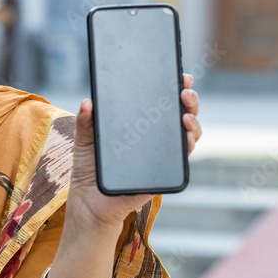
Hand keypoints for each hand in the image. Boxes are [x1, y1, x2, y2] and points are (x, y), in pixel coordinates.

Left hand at [67, 73, 202, 228]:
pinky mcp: (164, 173)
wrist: (90, 202)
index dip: (174, 87)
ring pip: (189, 134)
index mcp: (140, 124)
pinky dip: (188, 146)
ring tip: (185, 116)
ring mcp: (163, 155)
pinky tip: (186, 138)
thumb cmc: (89, 169)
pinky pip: (182, 159)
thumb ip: (86, 123)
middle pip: (182, 114)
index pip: (162, 102)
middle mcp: (155, 138)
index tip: (180, 75)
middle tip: (185, 92)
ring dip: (194, 122)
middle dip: (190, 100)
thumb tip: (88, 103)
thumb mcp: (84, 141)